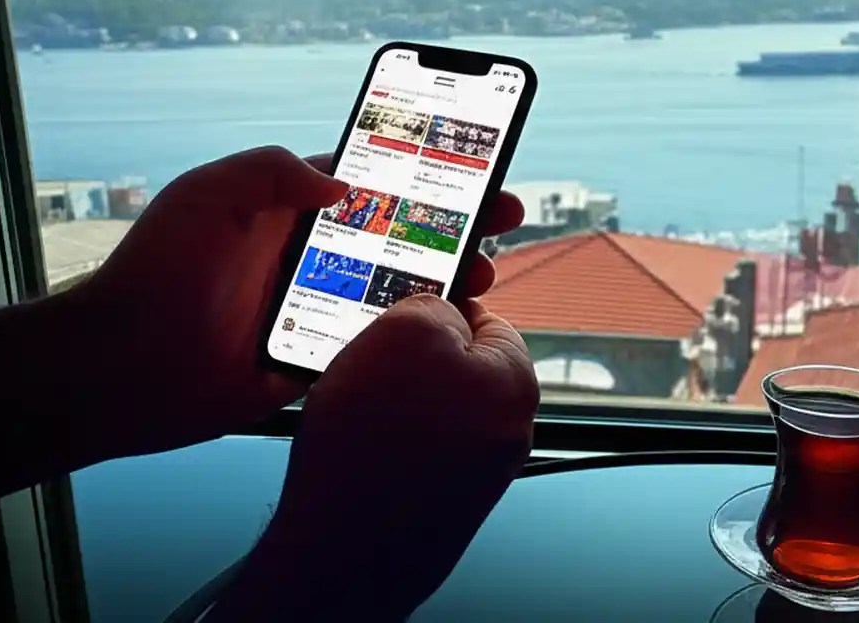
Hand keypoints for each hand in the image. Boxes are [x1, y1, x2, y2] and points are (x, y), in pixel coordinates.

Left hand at [70, 146, 524, 458]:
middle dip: (451, 226)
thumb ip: (276, 169)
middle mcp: (306, 256)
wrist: (124, 367)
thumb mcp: (210, 192)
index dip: (422, 174)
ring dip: (443, 281)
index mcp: (285, 209)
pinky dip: (413, 338)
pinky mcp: (314, 359)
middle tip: (502, 221)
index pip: (369, 183)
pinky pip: (374, 345)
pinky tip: (448, 331)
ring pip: (396, 291)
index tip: (472, 168)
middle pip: (397, 236)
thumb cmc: (158, 271)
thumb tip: (345, 184)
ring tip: (482, 275)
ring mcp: (313, 308)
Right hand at [214, 295, 538, 619]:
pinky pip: (413, 448)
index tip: (403, 308)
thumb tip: (442, 309)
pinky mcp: (441, 500)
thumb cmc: (374, 446)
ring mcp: (475, 470)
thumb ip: (434, 306)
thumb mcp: (404, 332)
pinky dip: (384, 440)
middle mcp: (507, 430)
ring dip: (392, 399)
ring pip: (430, 406)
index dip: (438, 307)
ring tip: (356, 410)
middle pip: (458, 364)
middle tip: (370, 359)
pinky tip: (357, 447)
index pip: (487, 318)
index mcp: (516, 383)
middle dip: (412, 356)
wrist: (342, 552)